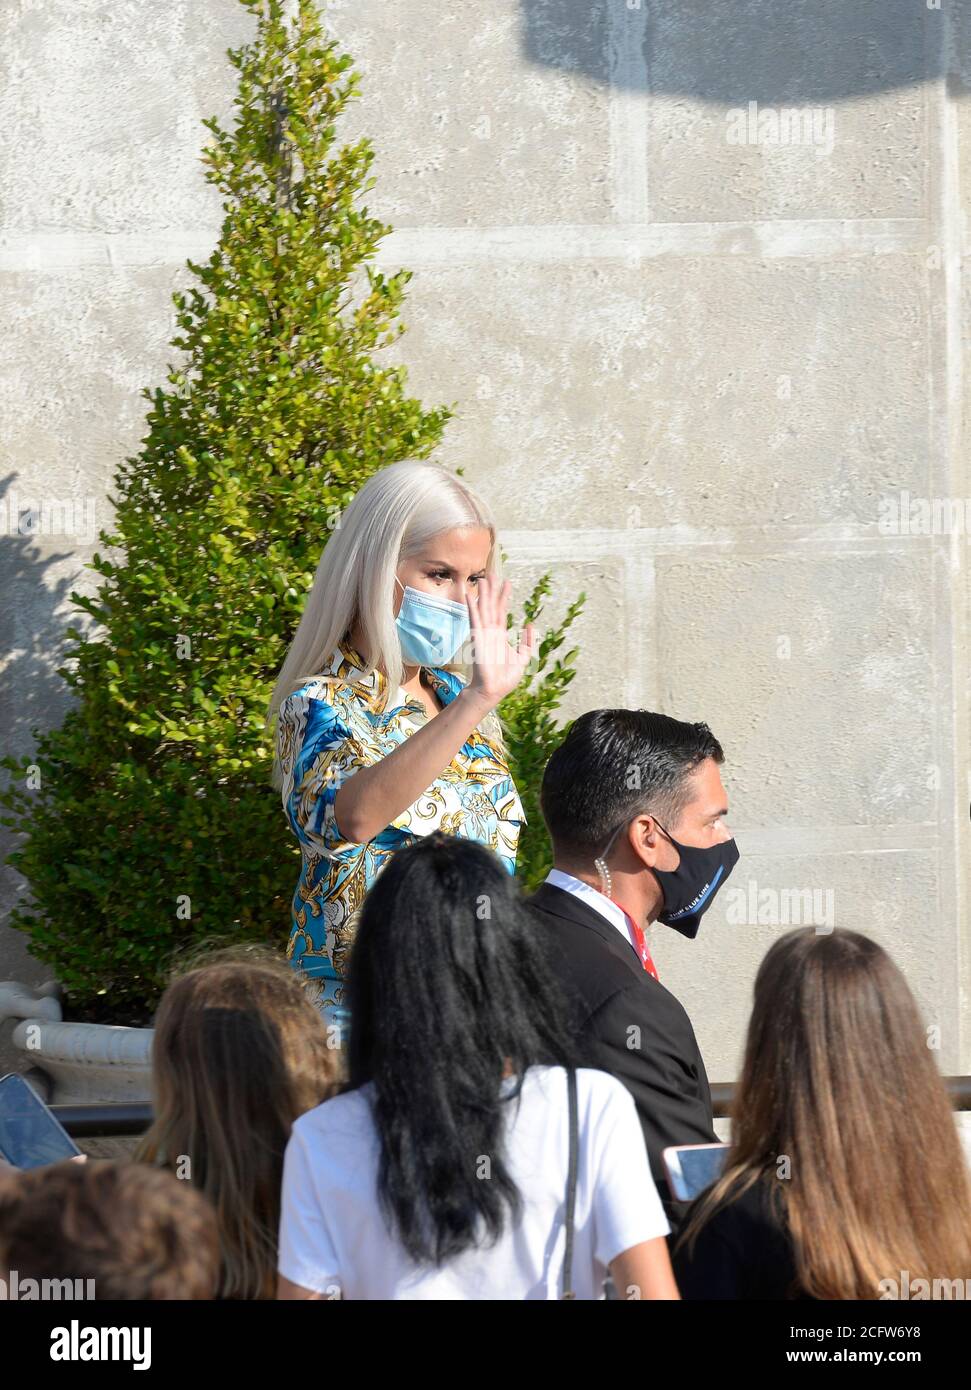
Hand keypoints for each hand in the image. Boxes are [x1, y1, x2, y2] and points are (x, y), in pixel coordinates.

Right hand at [464, 575, 536, 708]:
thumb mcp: (523, 657)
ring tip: (483, 579)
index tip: (506, 583)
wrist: (493, 689)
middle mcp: (490, 631)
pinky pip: (474, 619)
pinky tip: (469, 595)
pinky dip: (472, 607)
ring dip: (482, 594)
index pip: (501, 611)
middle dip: (492, 590)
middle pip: (491, 606)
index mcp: (500, 635)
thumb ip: (527, 641)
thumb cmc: (505, 677)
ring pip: (483, 609)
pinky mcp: (477, 638)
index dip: (503, 597)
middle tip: (492, 573)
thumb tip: (530, 624)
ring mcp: (483, 634)